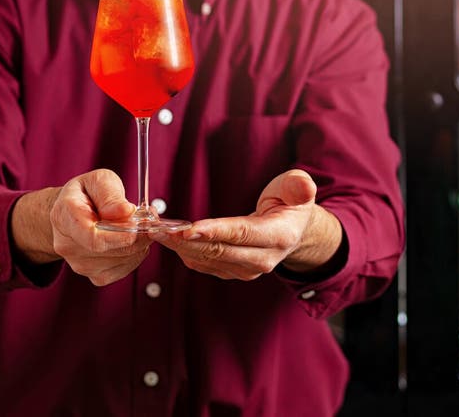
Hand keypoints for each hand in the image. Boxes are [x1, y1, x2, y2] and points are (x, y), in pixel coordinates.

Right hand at [11, 169, 151, 286]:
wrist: (71, 212)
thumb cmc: (86, 193)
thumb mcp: (97, 180)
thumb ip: (110, 194)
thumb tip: (125, 212)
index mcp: (64, 216)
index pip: (92, 237)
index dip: (119, 235)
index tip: (137, 225)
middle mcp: (67, 245)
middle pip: (109, 250)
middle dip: (136, 235)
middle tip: (149, 219)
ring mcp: (79, 263)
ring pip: (120, 261)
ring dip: (139, 244)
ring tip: (140, 225)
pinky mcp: (93, 275)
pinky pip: (122, 270)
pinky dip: (135, 255)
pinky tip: (133, 240)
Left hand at [150, 169, 341, 280]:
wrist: (295, 230)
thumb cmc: (292, 203)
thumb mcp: (298, 188)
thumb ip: (298, 186)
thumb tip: (303, 186)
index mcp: (278, 237)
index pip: (241, 234)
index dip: (214, 231)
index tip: (187, 228)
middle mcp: (263, 260)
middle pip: (218, 251)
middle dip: (185, 240)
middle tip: (158, 229)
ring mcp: (247, 270)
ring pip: (207, 260)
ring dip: (179, 246)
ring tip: (155, 231)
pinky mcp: (233, 271)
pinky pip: (204, 264)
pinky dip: (184, 251)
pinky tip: (168, 238)